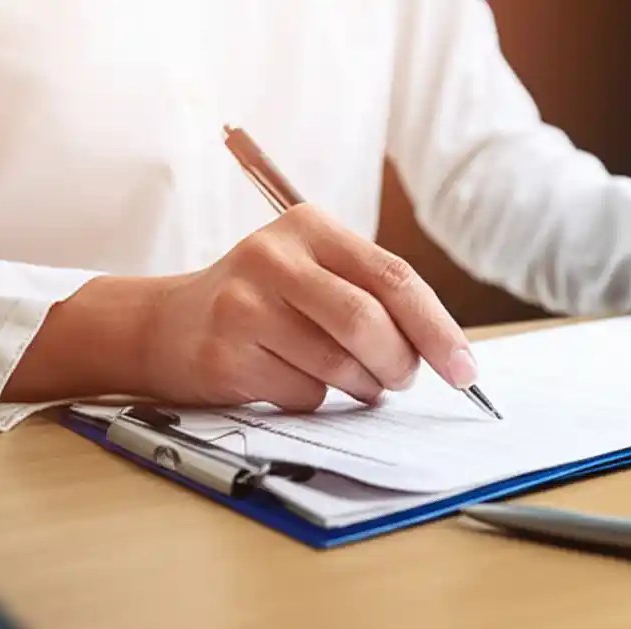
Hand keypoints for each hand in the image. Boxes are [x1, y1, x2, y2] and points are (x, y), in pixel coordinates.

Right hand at [5, 204, 476, 409]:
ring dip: (361, 387)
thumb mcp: (317, 276)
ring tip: (351, 380)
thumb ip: (376, 298)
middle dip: (400, 364)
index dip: (437, 329)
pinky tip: (291, 379)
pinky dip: (315, 399)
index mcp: (311, 227)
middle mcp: (274, 256)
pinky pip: (304, 393)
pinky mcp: (225, 352)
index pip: (394, 277)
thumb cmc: (265, 304)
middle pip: (368, 322)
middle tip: (400, 379)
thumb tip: (447, 353)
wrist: (166, 325)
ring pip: (340, 364)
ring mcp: (243, 304)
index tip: (465, 369)